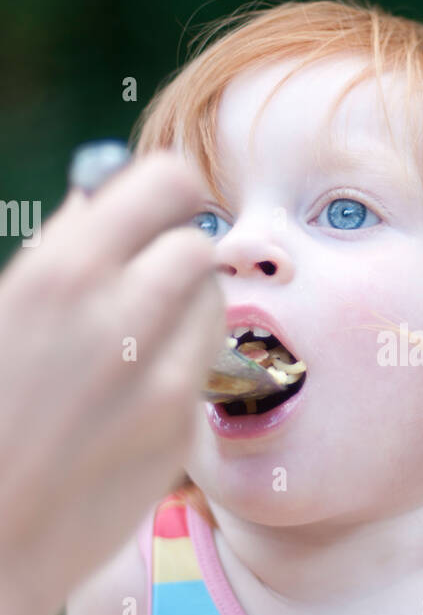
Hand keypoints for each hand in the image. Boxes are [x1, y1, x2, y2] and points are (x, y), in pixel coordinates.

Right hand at [0, 150, 223, 614]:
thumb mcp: (0, 309)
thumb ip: (57, 251)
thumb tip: (103, 199)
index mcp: (64, 273)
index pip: (169, 184)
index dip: (162, 193)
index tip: (149, 209)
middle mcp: (126, 320)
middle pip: (196, 246)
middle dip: (170, 252)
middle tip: (137, 278)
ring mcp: (165, 382)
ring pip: (210, 305)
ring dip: (183, 306)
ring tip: (132, 336)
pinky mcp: (182, 431)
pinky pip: (202, 367)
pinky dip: (179, 365)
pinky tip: (129, 392)